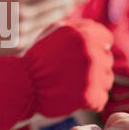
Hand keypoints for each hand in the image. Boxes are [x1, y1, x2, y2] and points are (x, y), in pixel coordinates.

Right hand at [0, 18, 114, 129]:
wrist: (22, 82)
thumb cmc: (38, 56)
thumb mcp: (56, 32)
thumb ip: (81, 29)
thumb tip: (106, 39)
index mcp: (85, 34)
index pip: (106, 39)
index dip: (95, 46)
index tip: (81, 55)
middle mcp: (92, 53)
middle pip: (107, 60)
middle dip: (93, 66)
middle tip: (71, 71)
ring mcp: (93, 76)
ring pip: (106, 80)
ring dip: (93, 83)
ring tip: (71, 83)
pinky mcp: (90, 97)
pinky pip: (100, 99)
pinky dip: (88, 100)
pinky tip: (72, 95)